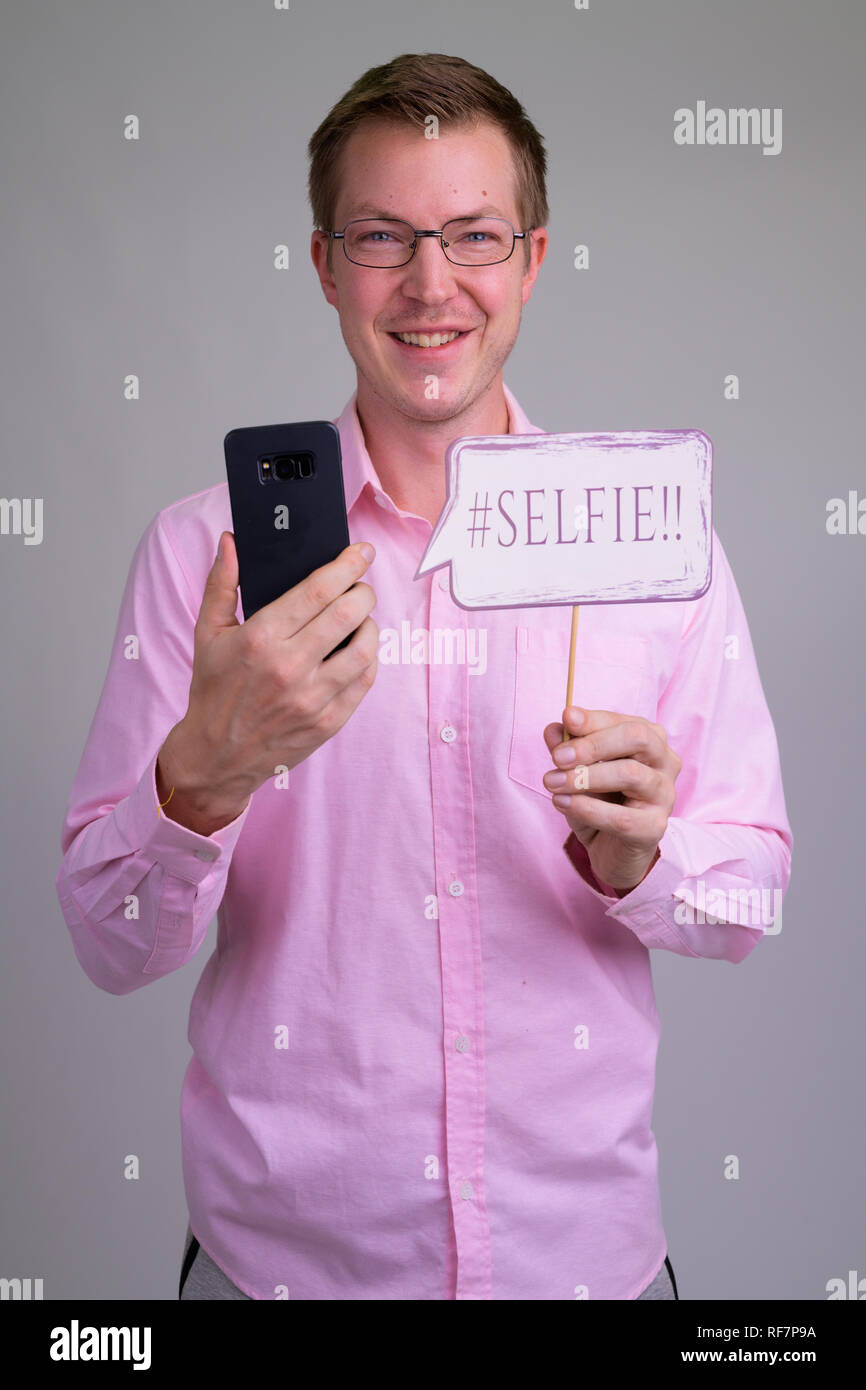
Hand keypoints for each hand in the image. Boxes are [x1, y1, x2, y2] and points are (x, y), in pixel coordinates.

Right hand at [156, 532, 378, 832]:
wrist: (216, 756)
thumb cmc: (214, 689)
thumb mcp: (207, 633)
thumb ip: (221, 583)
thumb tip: (231, 541)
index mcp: (260, 638)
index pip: (318, 590)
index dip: (348, 564)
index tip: (362, 552)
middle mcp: (289, 667)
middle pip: (348, 613)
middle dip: (364, 590)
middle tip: (361, 585)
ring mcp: (312, 698)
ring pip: (365, 647)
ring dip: (370, 624)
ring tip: (359, 618)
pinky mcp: (328, 722)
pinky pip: (365, 680)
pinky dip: (368, 658)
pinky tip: (357, 650)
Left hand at [542, 706, 681, 894]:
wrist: (611, 849)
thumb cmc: (600, 801)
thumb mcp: (578, 771)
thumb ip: (568, 749)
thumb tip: (554, 729)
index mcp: (651, 740)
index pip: (625, 721)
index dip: (594, 720)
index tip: (566, 720)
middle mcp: (665, 762)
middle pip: (637, 738)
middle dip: (593, 744)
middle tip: (557, 757)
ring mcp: (664, 795)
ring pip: (631, 775)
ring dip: (585, 777)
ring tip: (552, 782)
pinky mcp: (654, 827)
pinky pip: (621, 816)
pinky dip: (587, 808)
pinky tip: (562, 803)